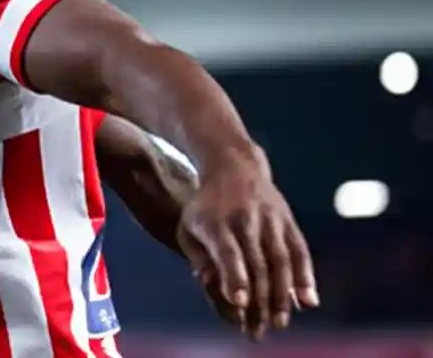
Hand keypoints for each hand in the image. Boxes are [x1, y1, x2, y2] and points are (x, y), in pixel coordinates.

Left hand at [176, 153, 318, 340]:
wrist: (233, 166)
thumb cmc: (205, 207)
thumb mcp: (189, 228)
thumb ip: (201, 258)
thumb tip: (215, 288)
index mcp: (215, 222)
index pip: (228, 252)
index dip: (235, 277)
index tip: (240, 303)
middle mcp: (245, 220)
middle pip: (256, 265)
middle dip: (258, 301)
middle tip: (257, 331)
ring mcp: (270, 219)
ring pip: (280, 261)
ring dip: (282, 295)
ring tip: (279, 322)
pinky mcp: (288, 221)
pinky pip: (300, 251)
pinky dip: (306, 276)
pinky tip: (308, 301)